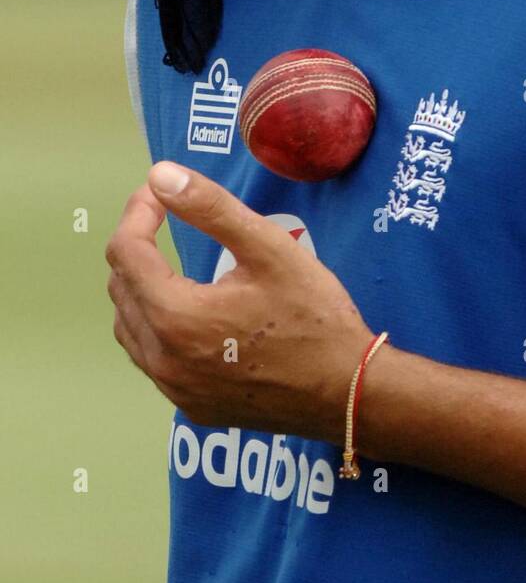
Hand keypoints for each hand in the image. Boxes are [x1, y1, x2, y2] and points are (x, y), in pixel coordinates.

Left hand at [105, 161, 374, 439]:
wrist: (348, 391)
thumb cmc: (314, 317)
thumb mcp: (268, 249)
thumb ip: (210, 208)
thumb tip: (159, 174)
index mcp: (176, 317)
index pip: (126, 252)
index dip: (138, 212)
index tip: (159, 191)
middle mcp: (163, 360)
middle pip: (120, 288)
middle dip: (137, 244)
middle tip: (166, 215)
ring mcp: (176, 390)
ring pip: (130, 328)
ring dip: (140, 286)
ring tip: (169, 259)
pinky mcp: (193, 407)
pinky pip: (153, 359)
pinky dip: (155, 326)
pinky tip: (187, 311)